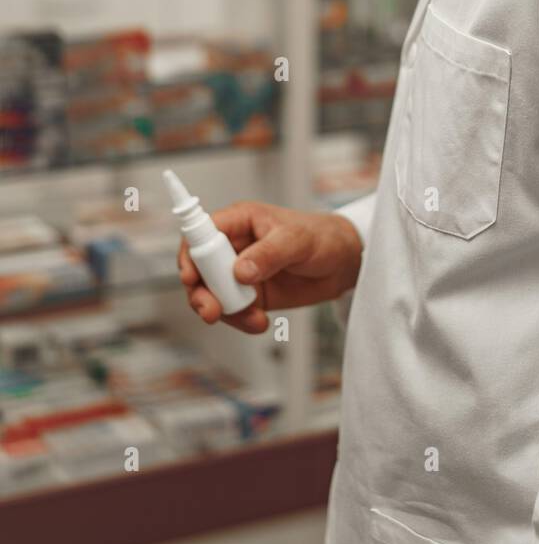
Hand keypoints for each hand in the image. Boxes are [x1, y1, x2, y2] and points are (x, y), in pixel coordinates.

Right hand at [177, 202, 362, 334]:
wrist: (343, 263)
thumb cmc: (321, 237)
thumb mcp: (297, 240)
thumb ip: (268, 254)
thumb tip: (240, 271)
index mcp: (239, 221)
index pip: (201, 233)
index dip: (190, 254)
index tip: (190, 277)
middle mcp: (233, 246)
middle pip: (199, 269)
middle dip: (200, 293)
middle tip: (212, 312)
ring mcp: (239, 272)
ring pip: (212, 295)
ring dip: (225, 312)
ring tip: (253, 319)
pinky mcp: (250, 294)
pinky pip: (233, 311)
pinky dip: (241, 320)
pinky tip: (260, 323)